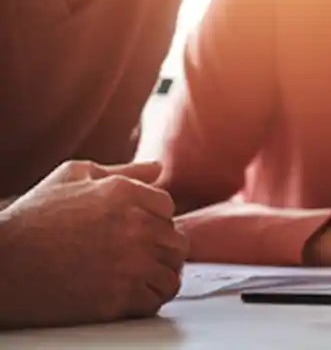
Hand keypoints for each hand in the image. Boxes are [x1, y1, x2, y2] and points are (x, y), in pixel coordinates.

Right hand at [0, 160, 188, 328]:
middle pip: (176, 240)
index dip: (151, 219)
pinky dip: (148, 299)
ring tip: (135, 276)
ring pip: (171, 272)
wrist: (0, 266)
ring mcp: (130, 263)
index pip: (167, 207)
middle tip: (135, 256)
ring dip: (158, 274)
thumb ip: (122, 172)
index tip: (133, 231)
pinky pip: (156, 300)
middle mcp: (135, 226)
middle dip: (159, 247)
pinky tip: (129, 294)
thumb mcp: (72, 176)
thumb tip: (157, 168)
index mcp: (125, 193)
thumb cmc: (31, 219)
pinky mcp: (120, 297)